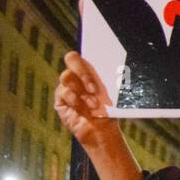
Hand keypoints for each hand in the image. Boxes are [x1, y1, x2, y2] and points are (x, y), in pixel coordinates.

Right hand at [55, 51, 142, 179]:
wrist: (101, 130)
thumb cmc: (109, 109)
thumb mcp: (112, 92)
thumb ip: (110, 78)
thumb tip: (119, 67)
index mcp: (90, 69)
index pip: (86, 51)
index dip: (87, 49)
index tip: (99, 60)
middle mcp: (76, 74)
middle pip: (71, 58)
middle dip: (83, 71)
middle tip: (94, 88)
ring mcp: (66, 86)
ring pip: (66, 76)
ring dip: (82, 90)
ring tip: (94, 104)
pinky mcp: (60, 99)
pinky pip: (64, 92)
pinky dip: (76, 100)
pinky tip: (85, 109)